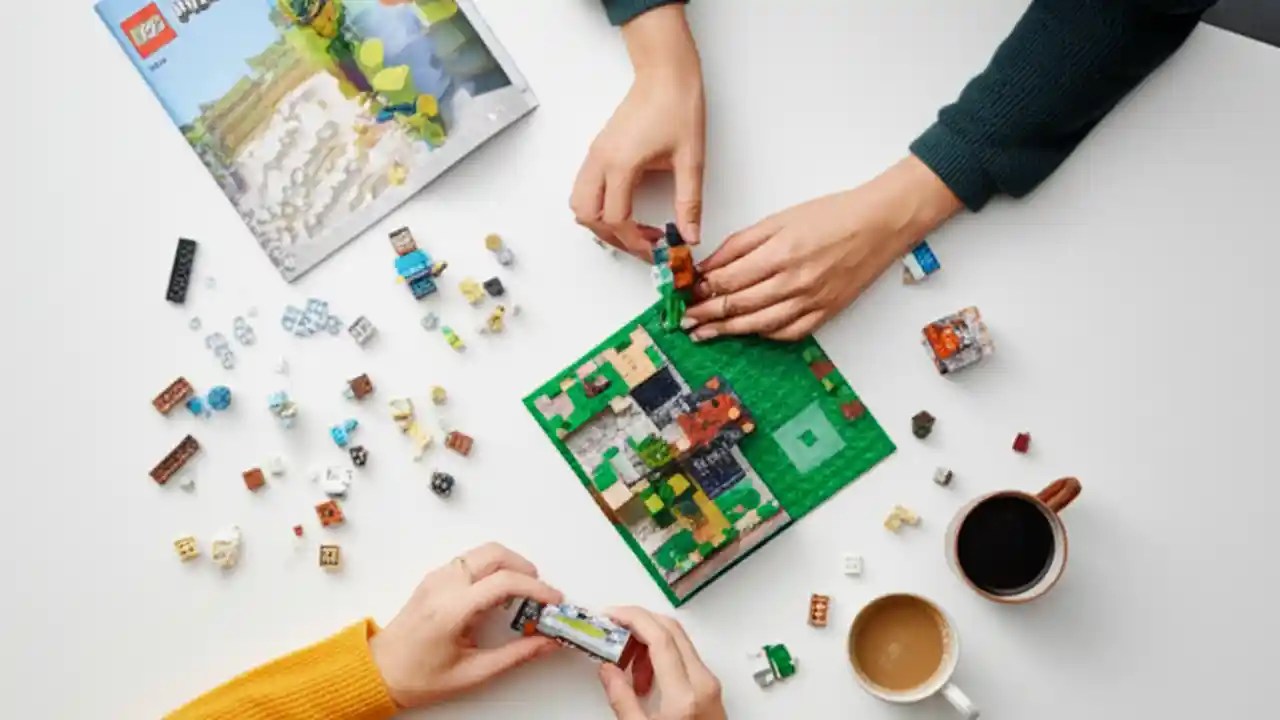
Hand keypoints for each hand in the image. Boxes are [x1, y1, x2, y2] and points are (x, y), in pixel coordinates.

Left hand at [369, 543, 562, 709]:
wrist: (379, 671)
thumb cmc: (417, 676)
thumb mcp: (473, 674)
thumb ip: (515, 655)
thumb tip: (545, 643)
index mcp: (451, 609)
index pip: (504, 582)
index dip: (536, 589)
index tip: (553, 600)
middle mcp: (443, 586)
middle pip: (496, 554)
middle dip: (525, 569)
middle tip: (540, 594)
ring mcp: (437, 578)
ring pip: (483, 552)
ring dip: (509, 566)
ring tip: (521, 596)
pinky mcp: (435, 578)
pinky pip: (471, 561)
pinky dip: (492, 569)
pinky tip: (498, 595)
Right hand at [571, 4, 704, 258]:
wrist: (666, 73)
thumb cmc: (677, 105)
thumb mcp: (691, 160)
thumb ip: (689, 203)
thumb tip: (689, 235)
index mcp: (621, 164)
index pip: (616, 219)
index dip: (636, 242)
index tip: (657, 249)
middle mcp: (601, 161)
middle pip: (589, 217)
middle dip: (614, 238)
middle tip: (644, 246)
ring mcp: (595, 156)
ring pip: (580, 205)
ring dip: (601, 224)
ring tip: (634, 230)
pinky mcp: (598, 151)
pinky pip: (584, 189)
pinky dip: (597, 207)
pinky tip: (625, 209)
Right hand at [598, 607, 724, 719]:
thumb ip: (622, 700)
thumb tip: (608, 670)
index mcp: (685, 696)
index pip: (660, 637)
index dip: (633, 618)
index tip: (612, 614)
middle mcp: (703, 683)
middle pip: (671, 631)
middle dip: (639, 623)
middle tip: (614, 629)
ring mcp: (710, 684)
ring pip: (678, 642)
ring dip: (648, 643)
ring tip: (627, 669)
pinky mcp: (710, 689)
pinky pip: (683, 658)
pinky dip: (661, 657)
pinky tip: (644, 679)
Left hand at [683, 155, 962, 340]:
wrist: (879, 224)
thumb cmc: (831, 215)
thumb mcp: (778, 219)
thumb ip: (739, 244)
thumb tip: (708, 265)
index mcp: (779, 253)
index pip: (728, 279)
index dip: (701, 290)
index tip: (684, 294)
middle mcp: (793, 281)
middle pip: (738, 305)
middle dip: (706, 314)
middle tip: (685, 320)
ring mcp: (811, 301)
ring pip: (758, 325)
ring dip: (727, 330)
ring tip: (705, 333)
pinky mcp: (825, 313)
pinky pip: (788, 332)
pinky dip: (764, 333)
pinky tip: (748, 331)